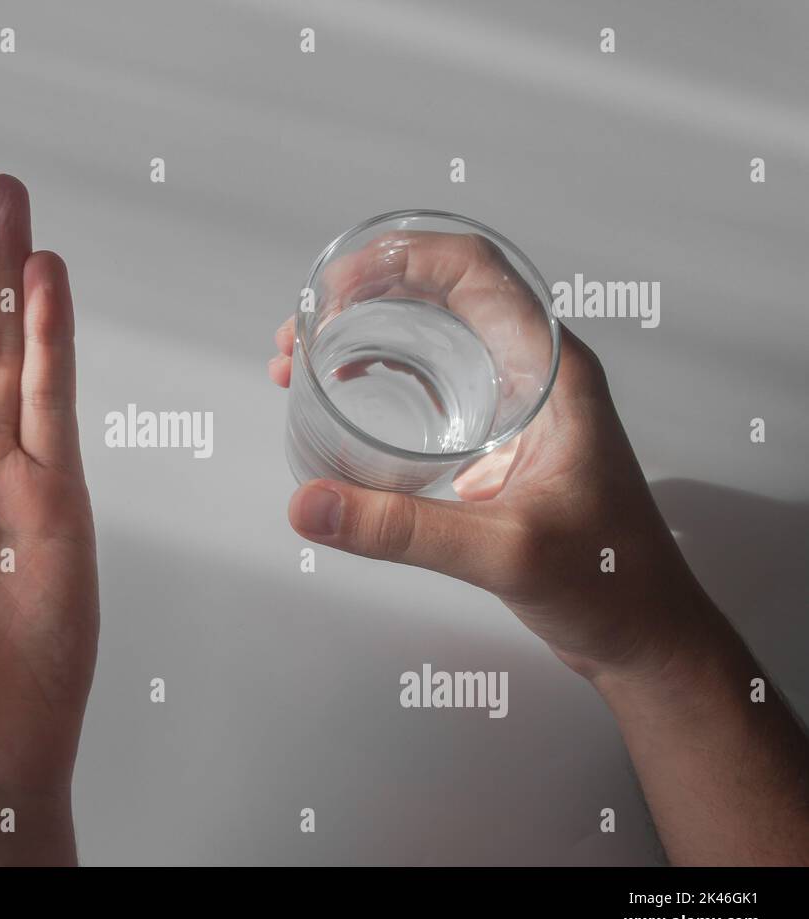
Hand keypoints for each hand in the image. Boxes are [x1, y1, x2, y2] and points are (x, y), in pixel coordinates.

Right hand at [268, 231, 710, 680]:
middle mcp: (533, 373)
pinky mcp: (494, 442)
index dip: (398, 258)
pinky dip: (374, 379)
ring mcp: (512, 406)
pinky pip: (428, 385)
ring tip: (299, 361)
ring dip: (360, 336)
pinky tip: (338, 399)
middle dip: (360, 296)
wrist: (645, 635)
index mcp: (552, 370)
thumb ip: (403, 530)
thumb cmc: (612, 583)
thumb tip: (309, 504)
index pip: (474, 270)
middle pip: (439, 294)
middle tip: (298, 330)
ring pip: (429, 338)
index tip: (335, 289)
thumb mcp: (503, 551)